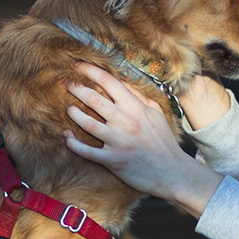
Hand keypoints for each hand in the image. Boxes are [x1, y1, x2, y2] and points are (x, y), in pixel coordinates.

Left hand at [64, 63, 223, 216]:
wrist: (172, 172)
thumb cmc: (163, 142)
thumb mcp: (156, 114)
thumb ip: (139, 97)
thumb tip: (122, 83)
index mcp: (136, 107)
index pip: (109, 82)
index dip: (90, 71)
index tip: (78, 66)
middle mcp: (126, 122)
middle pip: (94, 99)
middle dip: (76, 88)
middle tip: (66, 84)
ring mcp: (118, 141)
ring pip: (88, 123)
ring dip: (73, 114)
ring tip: (68, 108)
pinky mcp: (113, 160)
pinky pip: (87, 151)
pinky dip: (73, 144)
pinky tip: (67, 136)